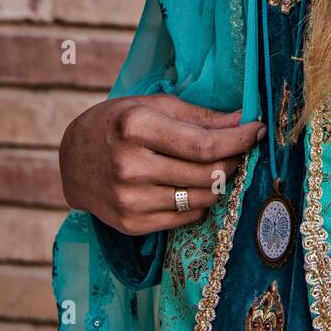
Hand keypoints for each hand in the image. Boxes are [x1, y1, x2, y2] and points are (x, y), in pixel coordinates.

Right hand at [58, 93, 266, 234]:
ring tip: (218, 167)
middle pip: (207, 173)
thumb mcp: (152, 106)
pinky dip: (200, 201)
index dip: (238, 140)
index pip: (204, 144)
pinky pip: (186, 218)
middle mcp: (130, 167)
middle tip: (240, 149)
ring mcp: (129, 200)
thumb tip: (242, 120)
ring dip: (219, 183)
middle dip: (234, 160)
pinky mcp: (130, 224)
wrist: (72, 159)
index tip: (258, 130)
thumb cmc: (117, 123)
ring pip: (201, 198)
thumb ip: (198, 116)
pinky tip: (194, 185)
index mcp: (135, 128)